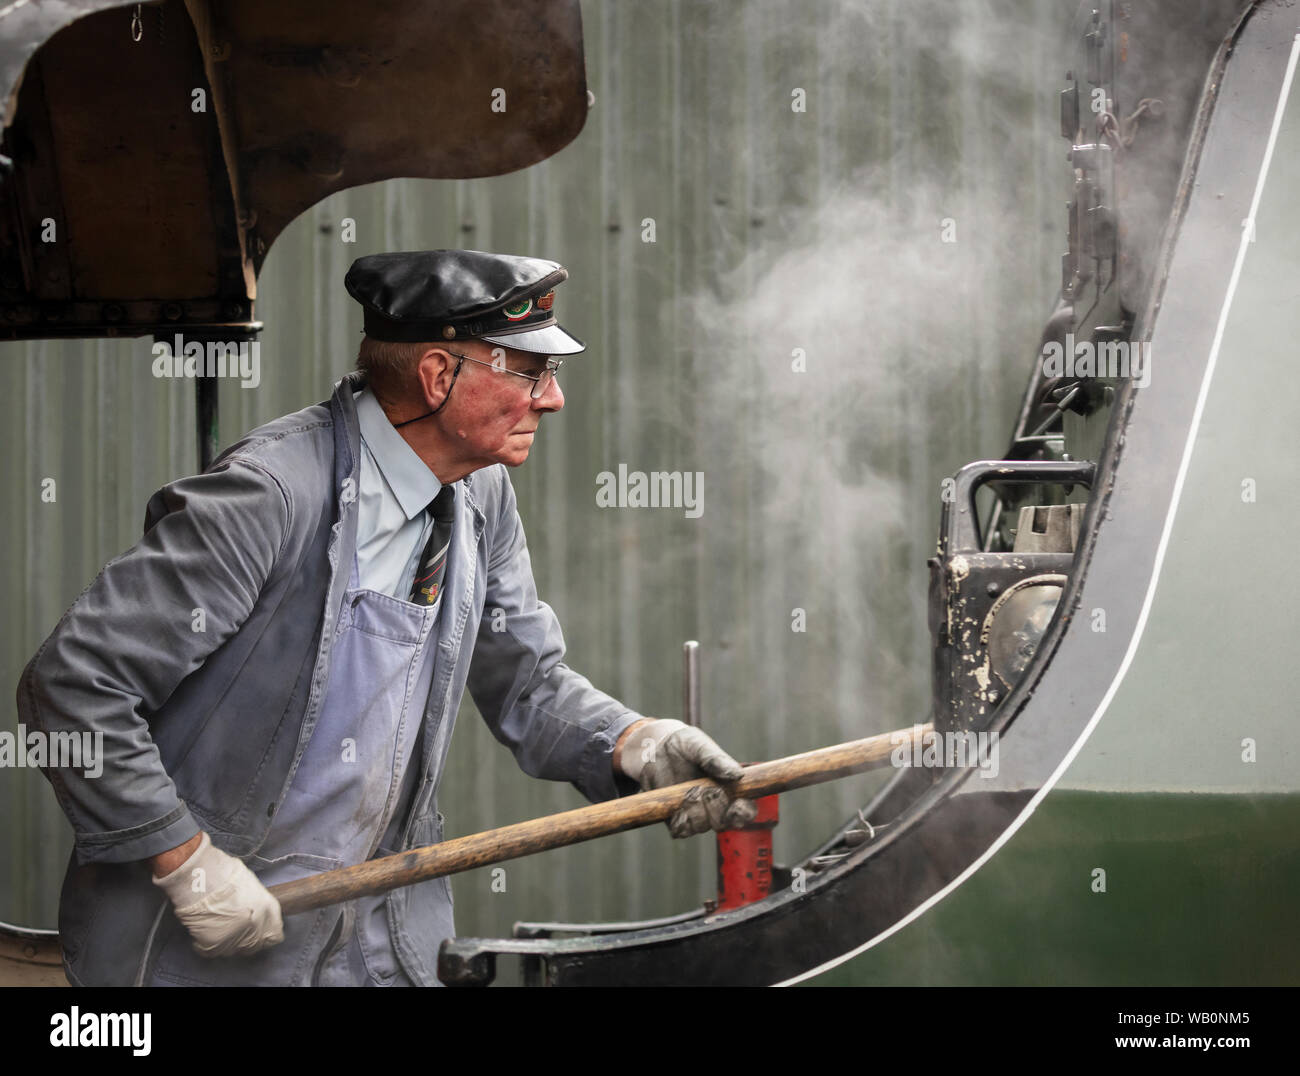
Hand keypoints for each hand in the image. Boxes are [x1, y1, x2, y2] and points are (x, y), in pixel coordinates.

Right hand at [151, 831, 283, 957]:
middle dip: (244, 940)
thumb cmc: (224, 872)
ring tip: (215, 926)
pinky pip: (211, 951)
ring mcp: (236, 938)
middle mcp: (257, 927)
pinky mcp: (215, 945)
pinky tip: (201, 930)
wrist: (202, 877)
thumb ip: (256, 904)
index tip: (256, 933)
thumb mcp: (250, 885)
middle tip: (232, 931)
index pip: (274, 936)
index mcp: (269, 909)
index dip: (264, 935)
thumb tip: (252, 912)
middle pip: (253, 946)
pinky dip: (205, 944)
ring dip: (225, 942)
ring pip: (232, 951)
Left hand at [617, 718, 758, 837]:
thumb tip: (738, 775)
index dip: (744, 812)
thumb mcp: (699, 745)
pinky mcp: (674, 818)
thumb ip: (717, 759)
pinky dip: (680, 822)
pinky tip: (677, 806)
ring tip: (688, 791)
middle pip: (723, 822)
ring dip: (696, 811)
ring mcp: (694, 814)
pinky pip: (680, 831)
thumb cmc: (684, 745)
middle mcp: (714, 806)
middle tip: (705, 789)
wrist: (654, 747)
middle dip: (715, 808)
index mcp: (729, 789)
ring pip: (702, 827)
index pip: (745, 810)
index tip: (737, 804)